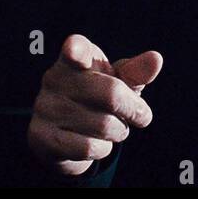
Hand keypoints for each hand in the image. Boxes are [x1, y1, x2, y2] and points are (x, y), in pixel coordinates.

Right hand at [27, 34, 162, 175]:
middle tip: (141, 115)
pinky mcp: (42, 137)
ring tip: (113, 129)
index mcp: (74, 59)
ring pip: (104, 125)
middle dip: (134, 110)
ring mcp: (45, 108)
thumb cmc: (99, 100)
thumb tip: (156, 59)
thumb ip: (136, 72)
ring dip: (119, 132)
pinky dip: (103, 149)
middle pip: (112, 94)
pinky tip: (97, 143)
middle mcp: (54, 80)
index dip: (76, 50)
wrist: (68, 137)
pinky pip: (88, 147)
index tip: (73, 49)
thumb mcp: (119, 83)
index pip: (76, 50)